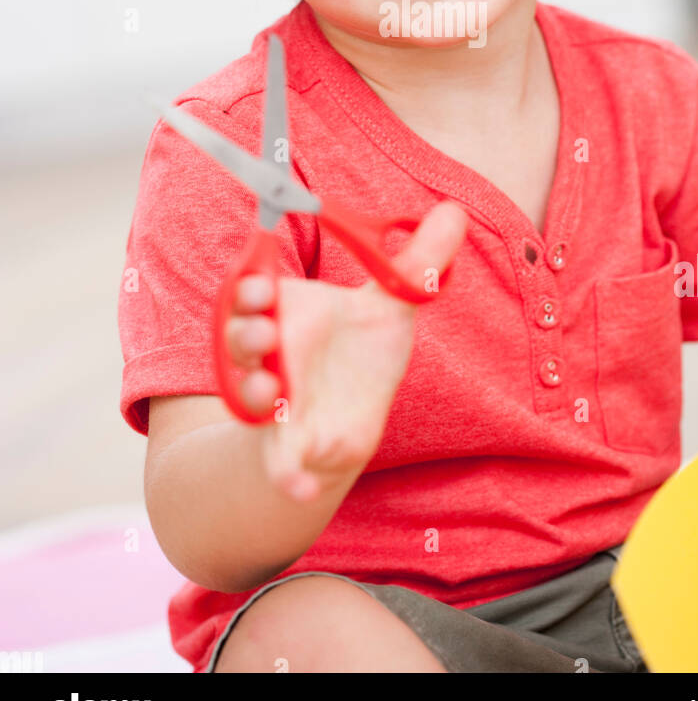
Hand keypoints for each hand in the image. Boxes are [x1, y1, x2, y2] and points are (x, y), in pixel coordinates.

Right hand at [225, 200, 467, 500]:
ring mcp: (276, 403)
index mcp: (284, 310)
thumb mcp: (389, 306)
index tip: (262, 285)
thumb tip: (454, 210)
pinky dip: (288, 478)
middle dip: (246, 334)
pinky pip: (280, 466)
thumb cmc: (358, 351)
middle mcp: (270, 355)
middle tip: (265, 329)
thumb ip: (415, 263)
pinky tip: (304, 490)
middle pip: (239, 340)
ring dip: (256, 394)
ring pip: (250, 398)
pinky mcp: (292, 447)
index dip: (250, 288)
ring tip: (273, 392)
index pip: (252, 292)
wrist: (350, 415)